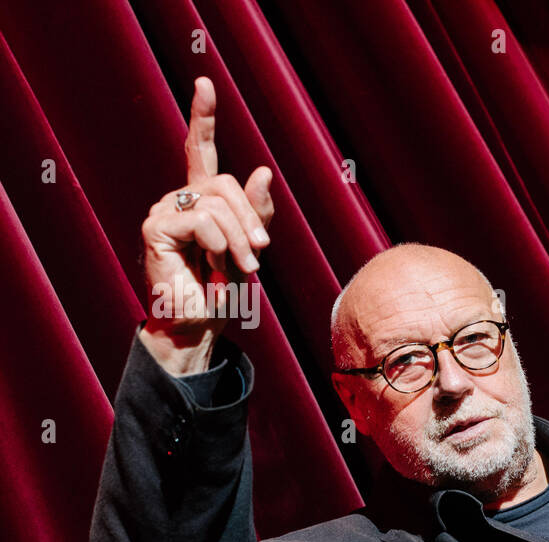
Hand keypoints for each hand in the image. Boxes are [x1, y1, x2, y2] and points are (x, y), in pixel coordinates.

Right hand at [139, 76, 273, 373]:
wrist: (201, 324)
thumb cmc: (225, 289)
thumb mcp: (250, 247)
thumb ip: (257, 213)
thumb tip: (263, 169)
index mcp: (201, 198)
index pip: (200, 149)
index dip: (203, 117)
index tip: (206, 83)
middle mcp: (180, 199)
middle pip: (224, 183)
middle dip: (250, 221)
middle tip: (258, 257)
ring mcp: (164, 212)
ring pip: (217, 203)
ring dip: (239, 241)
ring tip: (239, 270)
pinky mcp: (157, 229)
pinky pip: (201, 220)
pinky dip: (220, 245)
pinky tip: (218, 266)